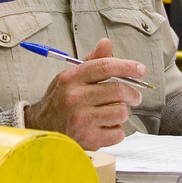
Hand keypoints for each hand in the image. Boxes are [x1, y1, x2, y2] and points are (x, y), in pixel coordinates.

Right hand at [24, 38, 143, 149]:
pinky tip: (106, 127)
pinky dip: (116, 131)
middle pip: (118, 90)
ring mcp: (81, 119)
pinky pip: (118, 133)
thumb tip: (106, 44)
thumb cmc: (59, 101)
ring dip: (122, 112)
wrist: (41, 128)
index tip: (140, 69)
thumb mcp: (70, 77)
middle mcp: (75, 97)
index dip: (127, 67)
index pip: (105, 66)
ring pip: (121, 112)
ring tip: (113, 113)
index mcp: (72, 78)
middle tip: (135, 96)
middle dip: (133, 93)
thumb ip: (92, 61)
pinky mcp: (88, 139)